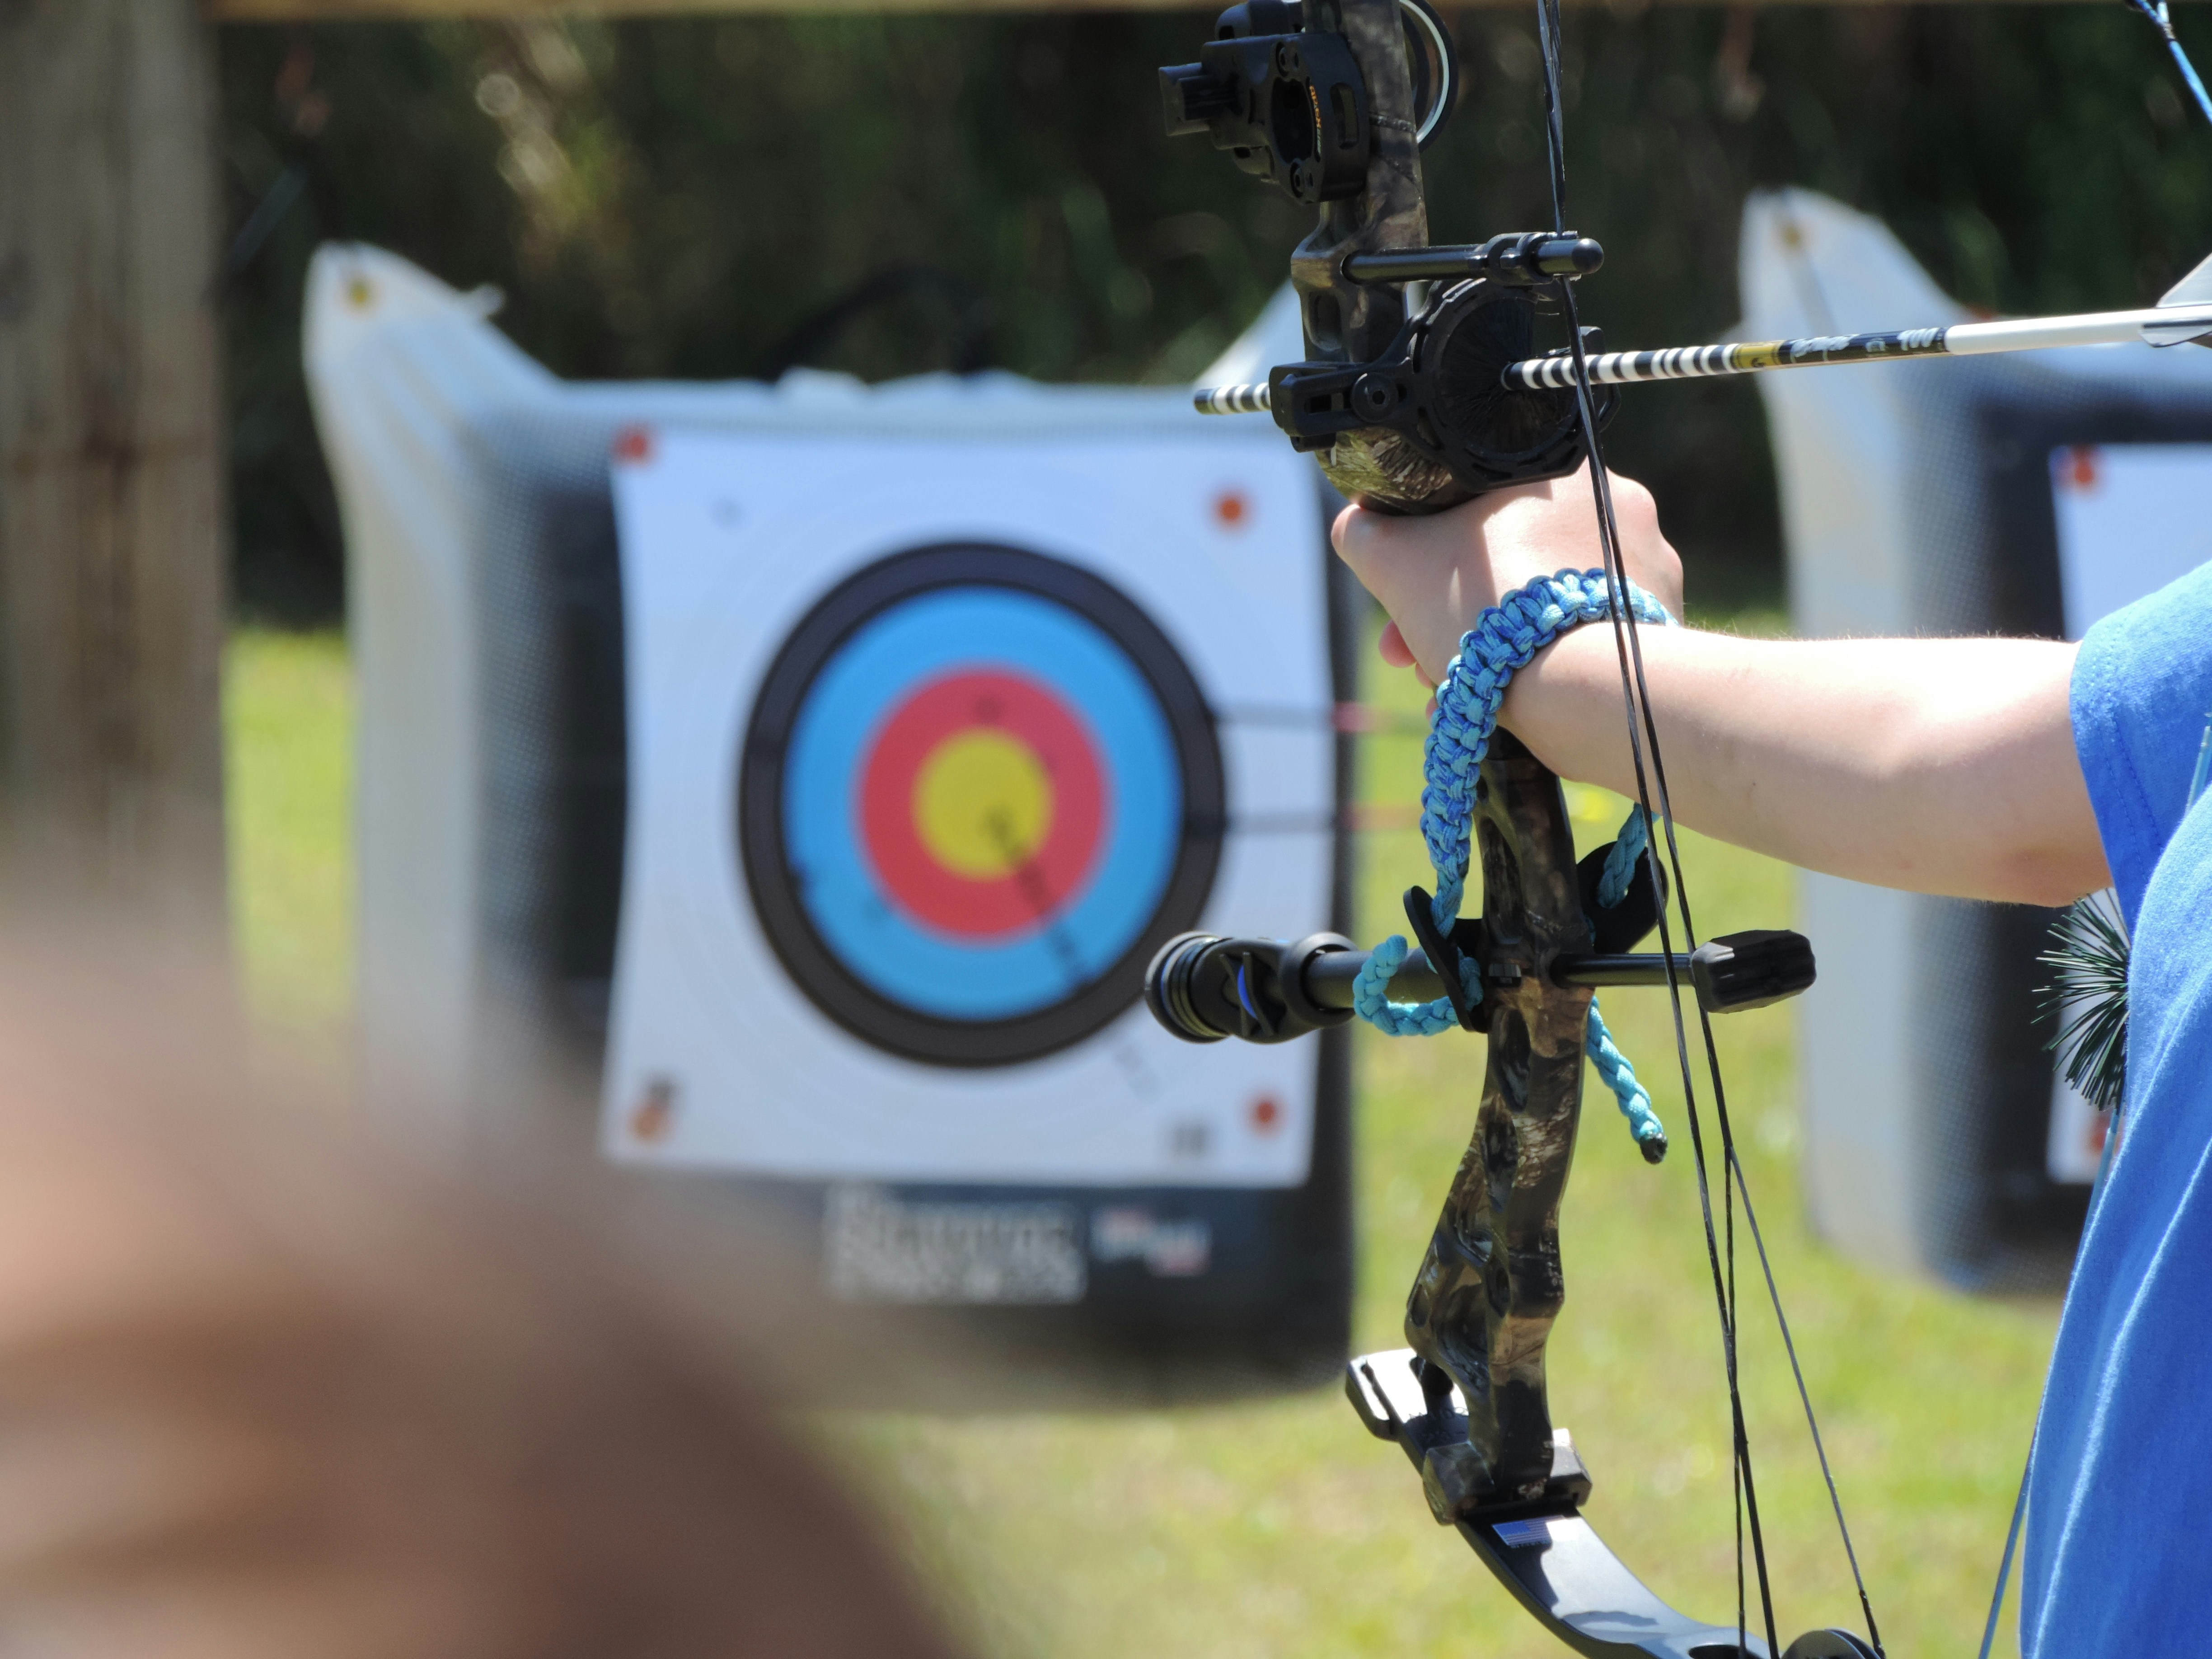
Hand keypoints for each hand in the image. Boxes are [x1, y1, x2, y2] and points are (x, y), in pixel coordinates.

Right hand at [1330, 465, 1683, 683]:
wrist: (1586, 692)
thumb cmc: (1491, 615)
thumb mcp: (1396, 562)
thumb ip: (1365, 531)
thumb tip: (1357, 523)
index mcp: (1556, 469)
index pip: (1476, 503)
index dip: (1426, 552)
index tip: (1405, 600)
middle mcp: (1617, 504)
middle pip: (1511, 557)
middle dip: (1454, 609)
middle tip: (1416, 655)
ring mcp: (1650, 566)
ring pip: (1548, 600)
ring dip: (1494, 642)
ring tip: (1458, 694)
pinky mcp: (1665, 623)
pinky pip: (1586, 635)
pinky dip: (1543, 662)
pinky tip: (1508, 703)